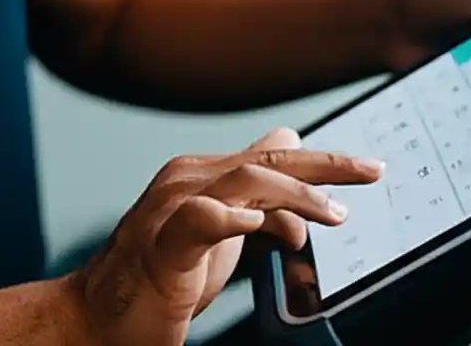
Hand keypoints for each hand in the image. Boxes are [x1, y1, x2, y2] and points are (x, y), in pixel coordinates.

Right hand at [72, 127, 382, 345]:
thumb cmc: (159, 275)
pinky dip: (232, 217)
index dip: (323, 160)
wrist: (97, 316)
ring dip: (297, 193)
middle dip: (327, 163)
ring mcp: (171, 207)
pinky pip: (200, 220)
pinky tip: (257, 224)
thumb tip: (302, 200)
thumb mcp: (221, 236)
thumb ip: (258, 208)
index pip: (274, 154)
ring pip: (245, 178)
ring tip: (333, 214)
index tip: (367, 172)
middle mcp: (189, 179)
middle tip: (373, 172)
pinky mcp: (162, 245)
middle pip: (268, 157)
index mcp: (204, 175)